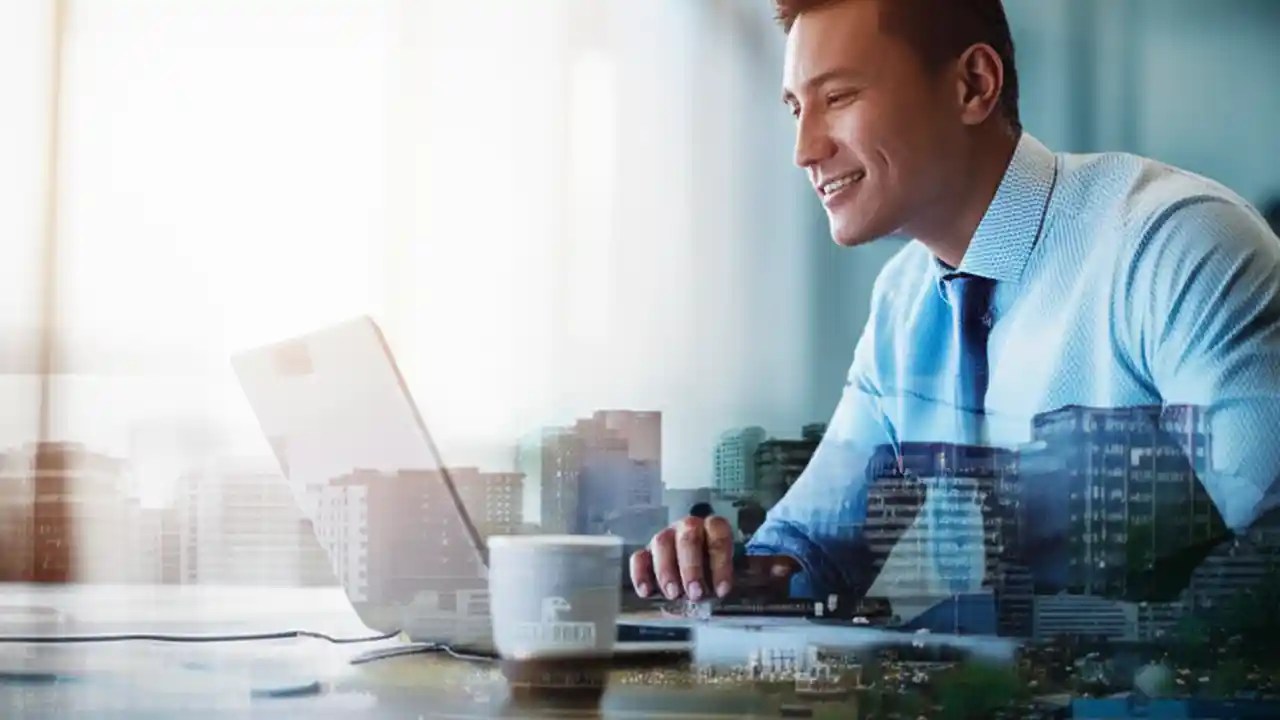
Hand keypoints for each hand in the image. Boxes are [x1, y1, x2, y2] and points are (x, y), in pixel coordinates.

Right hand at [628, 515, 798, 600]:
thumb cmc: (724, 570)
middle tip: (696, 592)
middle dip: (691, 565)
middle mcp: (689, 529)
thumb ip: (766, 568)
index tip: (724, 588)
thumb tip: (787, 567)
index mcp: (715, 529)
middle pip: (688, 536)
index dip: (721, 560)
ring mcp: (666, 539)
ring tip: (673, 593)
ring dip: (666, 569)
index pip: (718, 534)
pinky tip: (647, 592)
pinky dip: (640, 572)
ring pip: (661, 542)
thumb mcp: (749, 570)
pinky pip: (639, 557)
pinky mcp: (648, 555)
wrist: (704, 573)